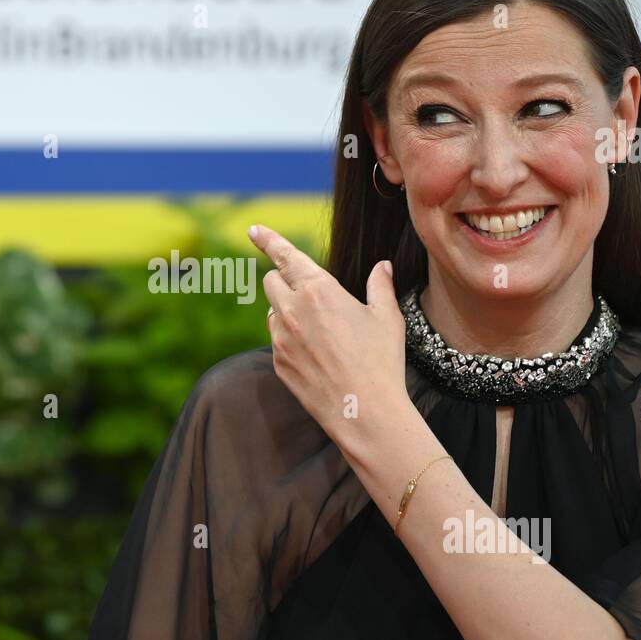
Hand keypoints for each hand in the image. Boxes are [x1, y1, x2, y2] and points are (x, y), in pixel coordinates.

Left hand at [247, 224, 408, 442]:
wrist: (364, 411)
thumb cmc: (380, 361)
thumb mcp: (387, 318)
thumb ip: (380, 286)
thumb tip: (382, 267)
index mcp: (318, 289)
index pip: (286, 256)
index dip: (268, 240)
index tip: (253, 228)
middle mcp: (292, 310)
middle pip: (271, 281)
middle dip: (284, 280)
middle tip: (307, 293)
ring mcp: (280, 338)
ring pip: (272, 312)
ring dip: (286, 312)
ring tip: (320, 332)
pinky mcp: (277, 362)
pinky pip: (276, 340)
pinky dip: (288, 339)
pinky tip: (315, 355)